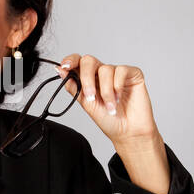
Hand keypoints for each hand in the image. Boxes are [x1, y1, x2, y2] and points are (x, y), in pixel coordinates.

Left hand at [55, 52, 170, 193]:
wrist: (128, 133)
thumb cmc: (109, 120)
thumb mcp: (87, 104)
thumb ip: (74, 87)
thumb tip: (60, 71)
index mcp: (89, 79)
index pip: (78, 62)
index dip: (70, 60)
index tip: (65, 67)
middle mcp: (102, 74)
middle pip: (89, 61)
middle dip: (86, 78)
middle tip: (90, 96)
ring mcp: (117, 73)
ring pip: (105, 69)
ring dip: (106, 91)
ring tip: (110, 107)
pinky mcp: (132, 74)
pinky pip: (121, 70)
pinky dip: (118, 85)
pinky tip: (120, 98)